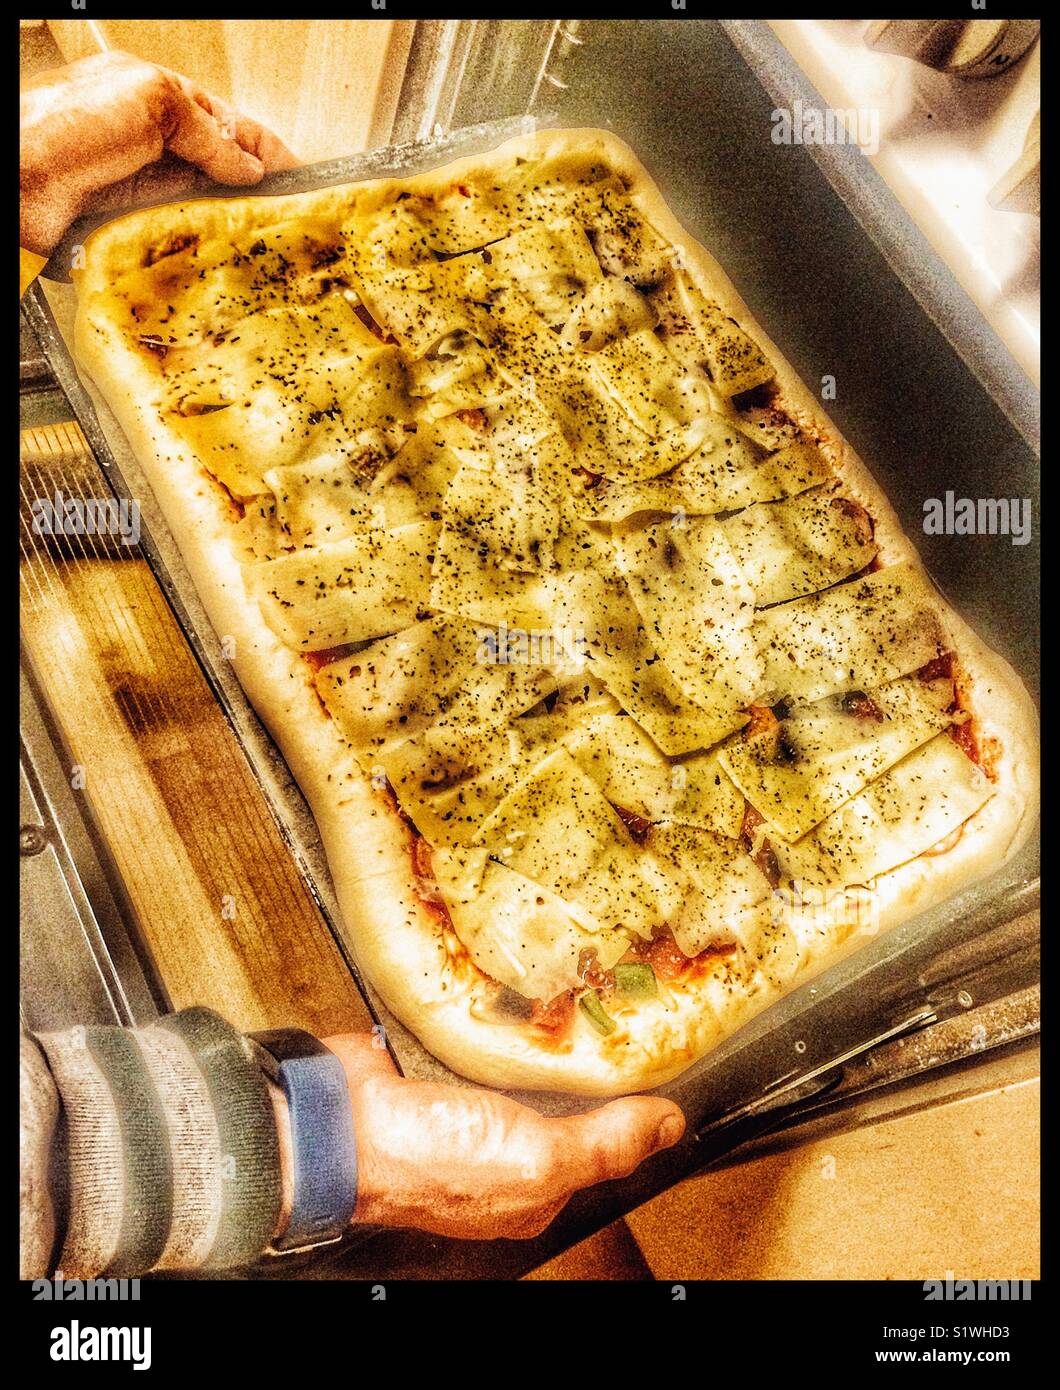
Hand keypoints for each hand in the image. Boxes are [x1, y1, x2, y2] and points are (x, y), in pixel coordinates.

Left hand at [20, 49, 297, 256]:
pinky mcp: (131, 231)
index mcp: (160, 101)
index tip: (304, 179)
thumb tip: (249, 165)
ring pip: (205, 212)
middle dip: (258, 194)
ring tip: (269, 245)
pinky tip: (225, 260)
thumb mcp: (151, 102)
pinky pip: (179, 244)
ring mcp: (142, 191)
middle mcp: (154, 147)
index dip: (270, 152)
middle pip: (222, 174)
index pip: (231, 125)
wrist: (16, 180)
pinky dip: (202, 252)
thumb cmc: (66, 123)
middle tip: (294, 219)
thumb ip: (206, 130)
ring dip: (233, 227)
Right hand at [272, 1033, 685, 1241]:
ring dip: (538, 1032)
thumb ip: (604, 1145)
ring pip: (521, 1066)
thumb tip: (668, 1126)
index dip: (628, 1108)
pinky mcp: (434, 1067)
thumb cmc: (423, 1159)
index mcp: (530, 1188)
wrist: (333, 1121)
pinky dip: (492, 1016)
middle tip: (612, 1010)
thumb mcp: (537, 1161)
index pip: (599, 1149)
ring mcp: (464, 1109)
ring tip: (568, 989)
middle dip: (583, 1062)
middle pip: (561, 1103)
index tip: (656, 1059)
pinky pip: (477, 1038)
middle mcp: (499, 1151)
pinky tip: (507, 992)